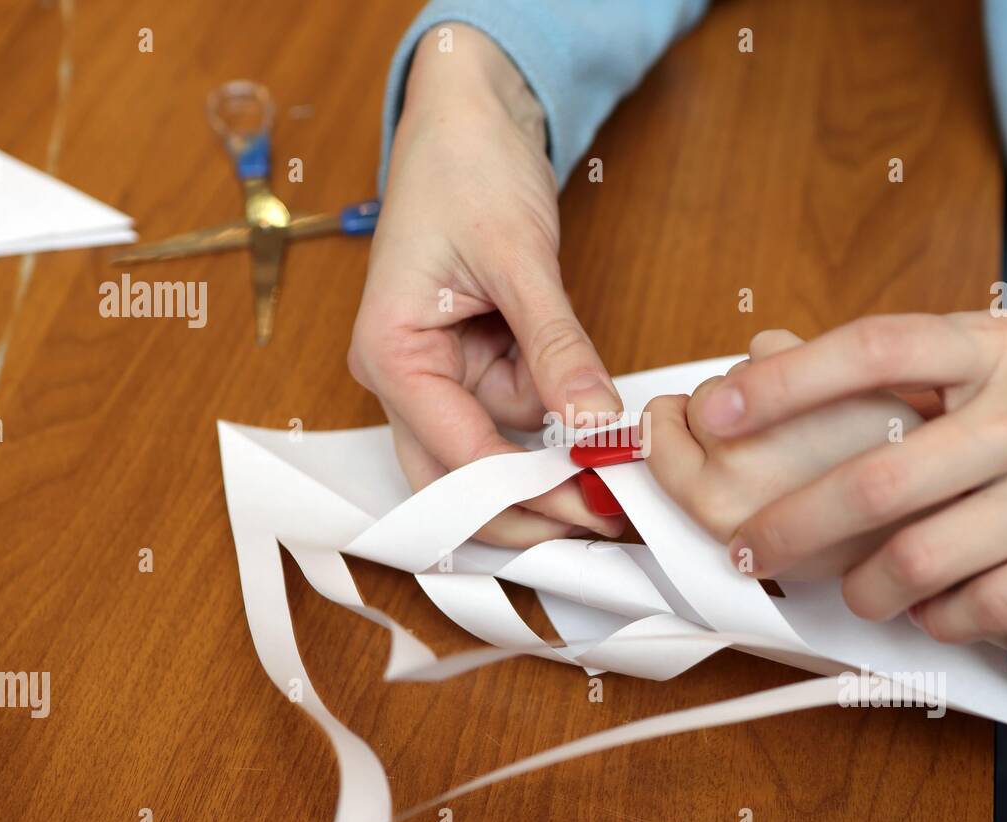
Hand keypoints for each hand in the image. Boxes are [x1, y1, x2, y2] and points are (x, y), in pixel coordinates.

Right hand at [348, 25, 623, 546]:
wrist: (466, 118)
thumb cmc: (468, 167)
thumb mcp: (518, 256)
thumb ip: (556, 346)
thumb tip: (596, 424)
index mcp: (390, 353)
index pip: (455, 453)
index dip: (526, 489)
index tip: (593, 504)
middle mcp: (404, 379)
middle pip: (457, 482)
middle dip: (530, 507)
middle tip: (607, 519)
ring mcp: (438, 378)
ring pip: (493, 456)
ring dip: (548, 469)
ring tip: (616, 481)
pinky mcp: (472, 369)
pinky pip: (516, 420)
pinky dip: (556, 431)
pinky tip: (596, 433)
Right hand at [645, 330, 923, 576]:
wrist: (950, 512)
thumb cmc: (869, 529)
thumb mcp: (776, 535)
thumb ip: (716, 491)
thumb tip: (656, 443)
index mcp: (715, 514)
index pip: (652, 436)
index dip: (681, 430)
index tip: (711, 430)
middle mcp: (735, 471)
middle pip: (698, 403)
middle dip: (736, 410)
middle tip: (788, 447)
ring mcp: (772, 426)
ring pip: (737, 372)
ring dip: (772, 384)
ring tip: (821, 428)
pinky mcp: (813, 386)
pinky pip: (772, 345)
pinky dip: (801, 357)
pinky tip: (840, 399)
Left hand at [697, 312, 1006, 641]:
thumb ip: (914, 361)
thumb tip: (773, 352)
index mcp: (999, 348)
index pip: (874, 349)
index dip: (784, 383)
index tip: (713, 412)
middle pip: (881, 478)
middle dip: (794, 526)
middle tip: (750, 549)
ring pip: (928, 556)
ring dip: (870, 589)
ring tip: (858, 592)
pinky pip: (994, 603)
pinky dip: (945, 620)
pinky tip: (935, 614)